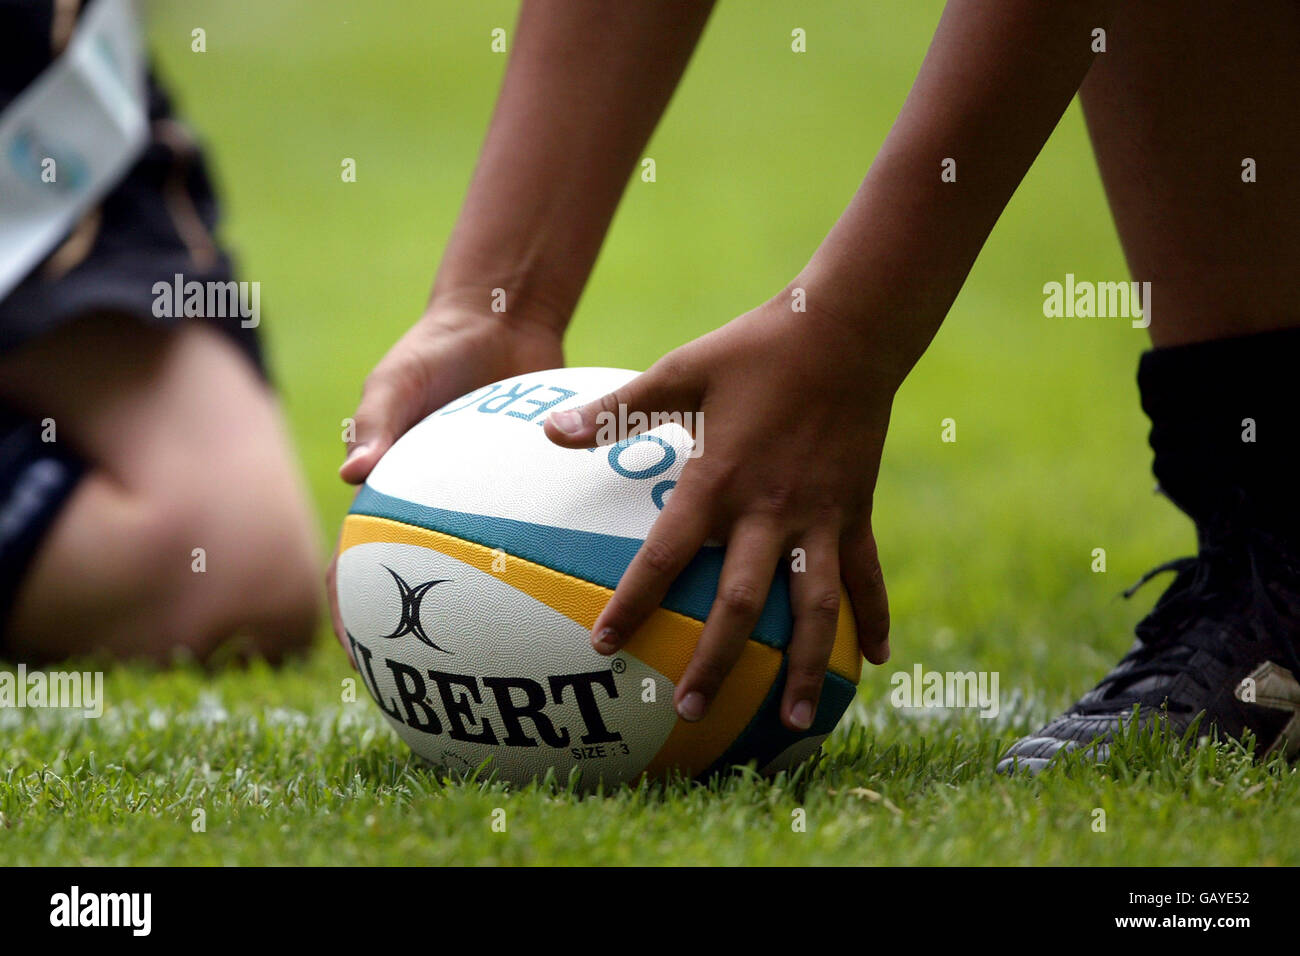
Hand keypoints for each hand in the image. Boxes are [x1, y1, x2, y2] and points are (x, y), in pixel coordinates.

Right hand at [330, 305, 564, 660]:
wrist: (500, 320)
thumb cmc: (436, 348)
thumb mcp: (398, 380)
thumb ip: (378, 424)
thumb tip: (351, 474)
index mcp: (389, 495)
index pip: (354, 568)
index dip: (349, 616)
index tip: (357, 658)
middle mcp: (435, 511)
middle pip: (420, 590)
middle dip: (419, 640)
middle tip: (437, 682)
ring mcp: (484, 508)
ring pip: (484, 578)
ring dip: (492, 619)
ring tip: (516, 661)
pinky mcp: (529, 495)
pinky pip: (538, 539)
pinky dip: (548, 567)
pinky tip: (576, 598)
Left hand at [543, 296, 893, 731]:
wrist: (844, 330)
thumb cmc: (755, 349)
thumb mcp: (680, 371)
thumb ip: (618, 410)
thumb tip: (549, 431)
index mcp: (718, 482)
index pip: (666, 557)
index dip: (633, 604)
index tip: (603, 647)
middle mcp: (769, 512)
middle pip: (741, 605)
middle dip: (714, 661)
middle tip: (687, 708)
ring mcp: (819, 517)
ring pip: (814, 609)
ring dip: (807, 667)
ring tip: (797, 722)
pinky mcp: (855, 512)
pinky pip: (866, 575)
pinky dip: (873, 616)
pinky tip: (876, 661)